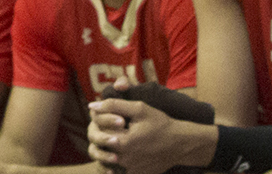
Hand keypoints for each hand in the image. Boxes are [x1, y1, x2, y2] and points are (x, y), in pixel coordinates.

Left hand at [86, 98, 212, 173]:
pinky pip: (118, 168)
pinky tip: (129, 149)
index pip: (99, 131)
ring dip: (111, 147)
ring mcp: (129, 170)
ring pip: (108, 157)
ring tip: (123, 137)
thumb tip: (91, 106)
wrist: (179, 144)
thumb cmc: (160, 124)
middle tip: (118, 128)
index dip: (102, 122)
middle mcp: (124, 159)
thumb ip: (113, 105)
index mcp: (123, 142)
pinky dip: (119, 158)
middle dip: (105, 134)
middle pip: (102, 146)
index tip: (112, 118)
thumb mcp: (139, 109)